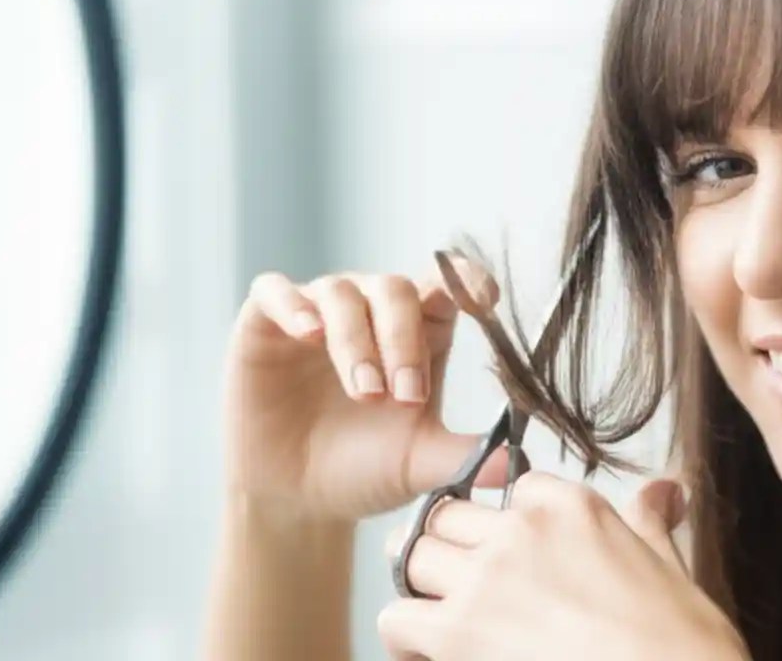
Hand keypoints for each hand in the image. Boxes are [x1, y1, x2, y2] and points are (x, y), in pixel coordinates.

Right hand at [222, 261, 509, 523]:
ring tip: (365, 393)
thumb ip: (465, 456)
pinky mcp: (264, 324)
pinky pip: (275, 291)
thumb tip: (516, 463)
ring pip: (341, 293)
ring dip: (356, 340)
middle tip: (404, 396)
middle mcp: (371, 311)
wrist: (299, 501)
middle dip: (403, 340)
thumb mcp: (419, 464)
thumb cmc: (366, 471)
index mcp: (420, 332)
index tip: (485, 300)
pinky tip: (308, 334)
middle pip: (394, 289)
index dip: (466, 281)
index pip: (447, 285)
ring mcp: (317, 312)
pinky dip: (293, 305)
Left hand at [378, 473, 749, 660]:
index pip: (514, 487)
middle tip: (463, 584)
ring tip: (442, 618)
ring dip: (422, 586)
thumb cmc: (681, 641)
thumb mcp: (668, 564)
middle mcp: (520, 529)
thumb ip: (649, 520)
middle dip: (449, 546)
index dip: (509, 522)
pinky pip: (396, 618)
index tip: (516, 553)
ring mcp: (485, 579)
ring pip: (412, 557)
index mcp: (569, 506)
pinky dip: (405, 638)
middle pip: (446, 515)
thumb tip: (667, 490)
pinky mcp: (457, 633)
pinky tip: (429, 654)